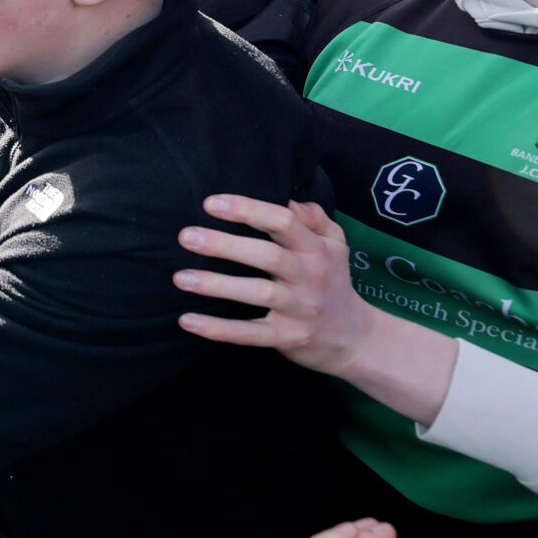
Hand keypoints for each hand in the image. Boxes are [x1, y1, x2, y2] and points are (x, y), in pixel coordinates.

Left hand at [175, 195, 378, 376]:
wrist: (356, 338)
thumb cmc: (334, 282)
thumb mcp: (336, 244)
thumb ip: (315, 217)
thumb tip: (289, 199)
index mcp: (315, 249)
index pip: (282, 221)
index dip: (247, 209)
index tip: (211, 203)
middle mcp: (308, 275)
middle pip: (267, 255)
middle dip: (225, 245)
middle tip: (187, 236)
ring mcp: (299, 308)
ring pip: (257, 293)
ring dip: (216, 285)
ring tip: (181, 277)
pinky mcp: (288, 337)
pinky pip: (250, 333)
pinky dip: (218, 329)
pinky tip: (188, 320)